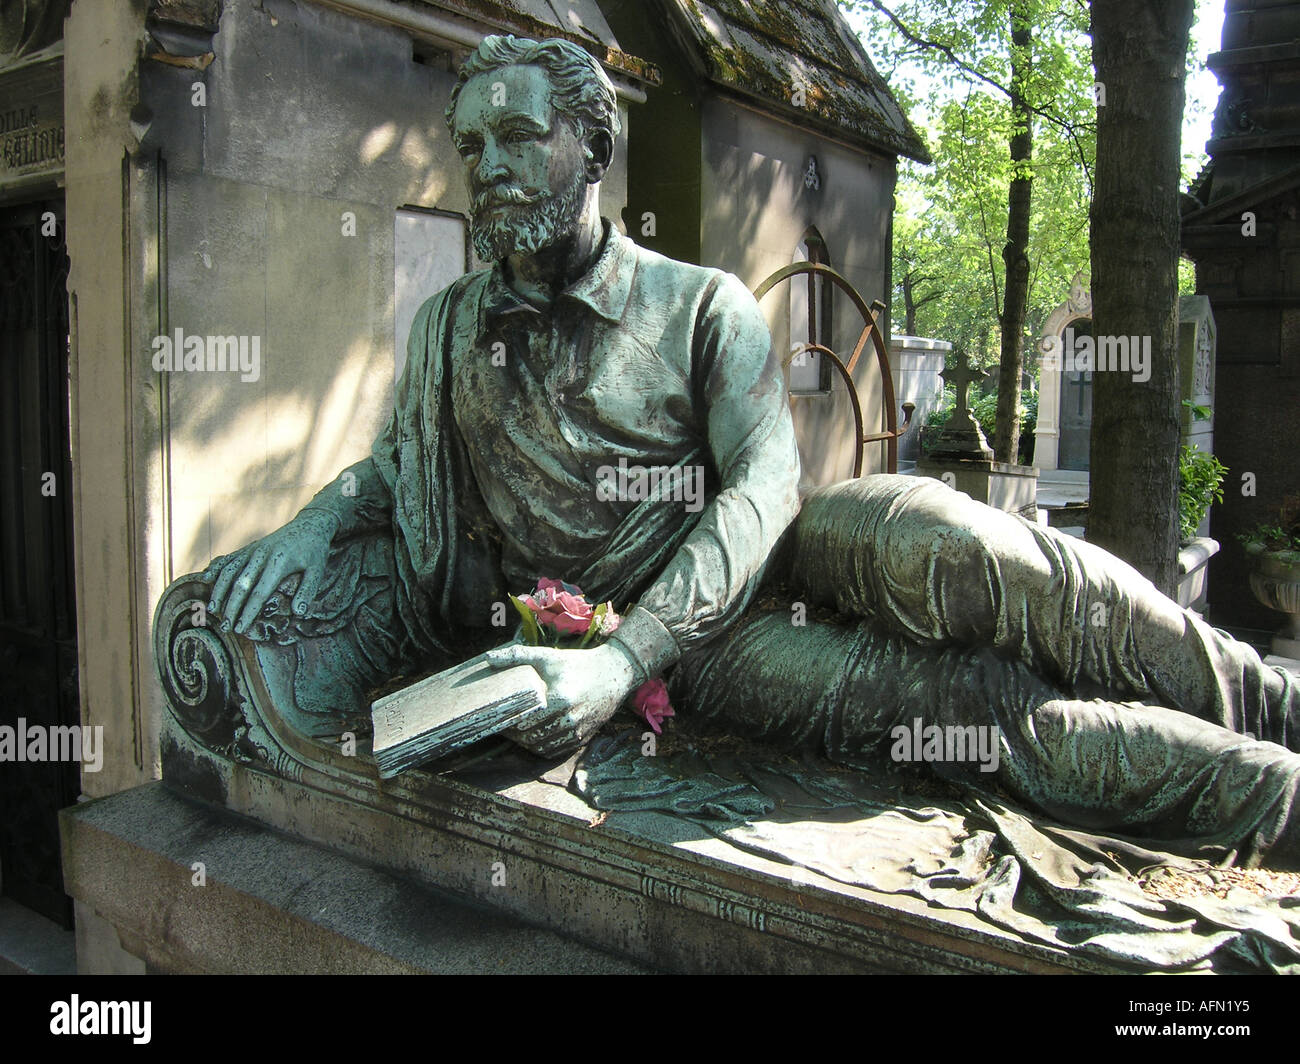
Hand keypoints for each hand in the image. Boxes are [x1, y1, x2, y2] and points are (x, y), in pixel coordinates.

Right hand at [202, 510, 336, 634]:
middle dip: (231, 607)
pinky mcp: (248, 548)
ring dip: (219, 591)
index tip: (241, 628)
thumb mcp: (318, 570)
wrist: (310, 524)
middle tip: (226, 627)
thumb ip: (308, 591)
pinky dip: (215, 569)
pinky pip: (228, 558)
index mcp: (278, 563)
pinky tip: (205, 580)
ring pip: (229, 571)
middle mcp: (261, 555)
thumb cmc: (315, 550)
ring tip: (212, 610)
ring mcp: (252, 550)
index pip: (259, 592)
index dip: (248, 611)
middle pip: (240, 585)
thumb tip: (298, 613)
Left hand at [484, 641, 638, 757]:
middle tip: (502, 725)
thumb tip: (489, 657)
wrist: (615, 672)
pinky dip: (542, 747)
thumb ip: (517, 656)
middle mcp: (570, 719)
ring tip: (517, 731)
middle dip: (514, 733)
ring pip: (542, 748)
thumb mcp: (548, 656)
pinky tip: (535, 736)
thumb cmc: (578, 663)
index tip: (496, 718)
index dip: (506, 723)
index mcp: (559, 699)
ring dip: (526, 743)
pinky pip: (556, 751)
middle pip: (530, 737)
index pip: (523, 721)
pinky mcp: (583, 738)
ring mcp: (578, 731)